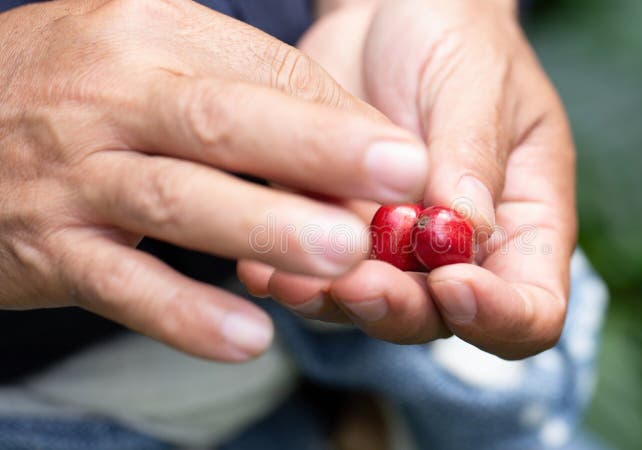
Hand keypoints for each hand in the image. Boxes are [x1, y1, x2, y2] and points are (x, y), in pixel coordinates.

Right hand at [0, 0, 428, 360]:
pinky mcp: (47, 246)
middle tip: (404, 179)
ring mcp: (76, 173)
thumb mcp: (153, 56)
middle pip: (226, 122)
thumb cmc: (76, 85)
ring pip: (179, 200)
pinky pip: (120, 285)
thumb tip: (358, 138)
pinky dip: (184, 314)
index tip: (408, 159)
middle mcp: (112, 95)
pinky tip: (249, 340)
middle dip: (319, 152)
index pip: (268, 73)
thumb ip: (249, 89)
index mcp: (152, 33)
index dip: (342, 120)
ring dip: (267, 230)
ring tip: (345, 257)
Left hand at [238, 0, 575, 357]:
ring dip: (335, 303)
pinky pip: (318, 274)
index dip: (499, 316)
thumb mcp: (477, 83)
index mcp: (525, 223)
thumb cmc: (458, 38)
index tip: (452, 280)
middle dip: (400, 309)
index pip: (533, 308)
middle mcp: (464, 253)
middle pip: (442, 320)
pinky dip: (293, 278)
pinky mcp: (341, 233)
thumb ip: (473, 155)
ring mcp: (399, 250)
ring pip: (372, 309)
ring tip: (295, 278)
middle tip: (358, 281)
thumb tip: (468, 230)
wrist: (390, 12)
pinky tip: (262, 264)